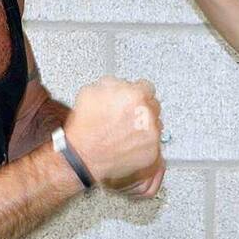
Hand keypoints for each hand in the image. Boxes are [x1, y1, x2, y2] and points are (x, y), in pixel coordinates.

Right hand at [61, 76, 163, 198]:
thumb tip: (122, 84)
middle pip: (153, 105)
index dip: (136, 93)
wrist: (82, 156)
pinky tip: (127, 143)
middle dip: (141, 109)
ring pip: (156, 124)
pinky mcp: (152, 152)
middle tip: (125, 117)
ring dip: (145, 126)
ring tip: (124, 132)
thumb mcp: (91, 91)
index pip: (147, 87)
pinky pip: (154, 143)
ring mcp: (152, 135)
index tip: (132, 98)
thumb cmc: (85, 128)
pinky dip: (143, 143)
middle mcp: (147, 114)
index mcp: (135, 95)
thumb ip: (114, 83)